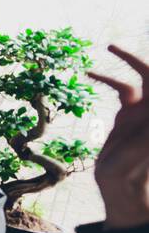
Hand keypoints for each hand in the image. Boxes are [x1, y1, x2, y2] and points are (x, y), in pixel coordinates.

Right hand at [89, 44, 148, 229]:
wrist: (123, 185)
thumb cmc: (134, 169)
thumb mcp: (142, 144)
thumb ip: (144, 128)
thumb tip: (141, 93)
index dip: (143, 65)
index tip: (118, 54)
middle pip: (148, 74)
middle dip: (134, 58)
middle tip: (111, 47)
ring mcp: (140, 109)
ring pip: (134, 78)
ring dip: (123, 64)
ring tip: (108, 48)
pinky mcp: (127, 115)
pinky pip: (119, 90)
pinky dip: (107, 80)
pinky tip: (90, 74)